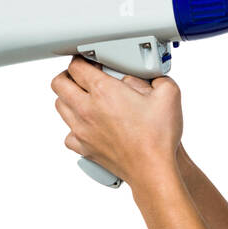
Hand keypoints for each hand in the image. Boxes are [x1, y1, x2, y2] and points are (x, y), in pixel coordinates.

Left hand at [50, 56, 182, 189]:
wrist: (152, 169)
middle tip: (83, 76)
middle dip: (69, 75)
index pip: (76, 66)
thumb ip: (158, 76)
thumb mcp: (168, 94)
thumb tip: (151, 75)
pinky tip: (89, 125)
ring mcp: (82, 130)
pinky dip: (74, 127)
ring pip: (60, 106)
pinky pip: (69, 133)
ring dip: (69, 98)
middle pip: (59, 83)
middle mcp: (86, 109)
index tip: (91, 61)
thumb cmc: (158, 137)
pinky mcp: (84, 148)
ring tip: (85, 98)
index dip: (82, 59)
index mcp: (103, 91)